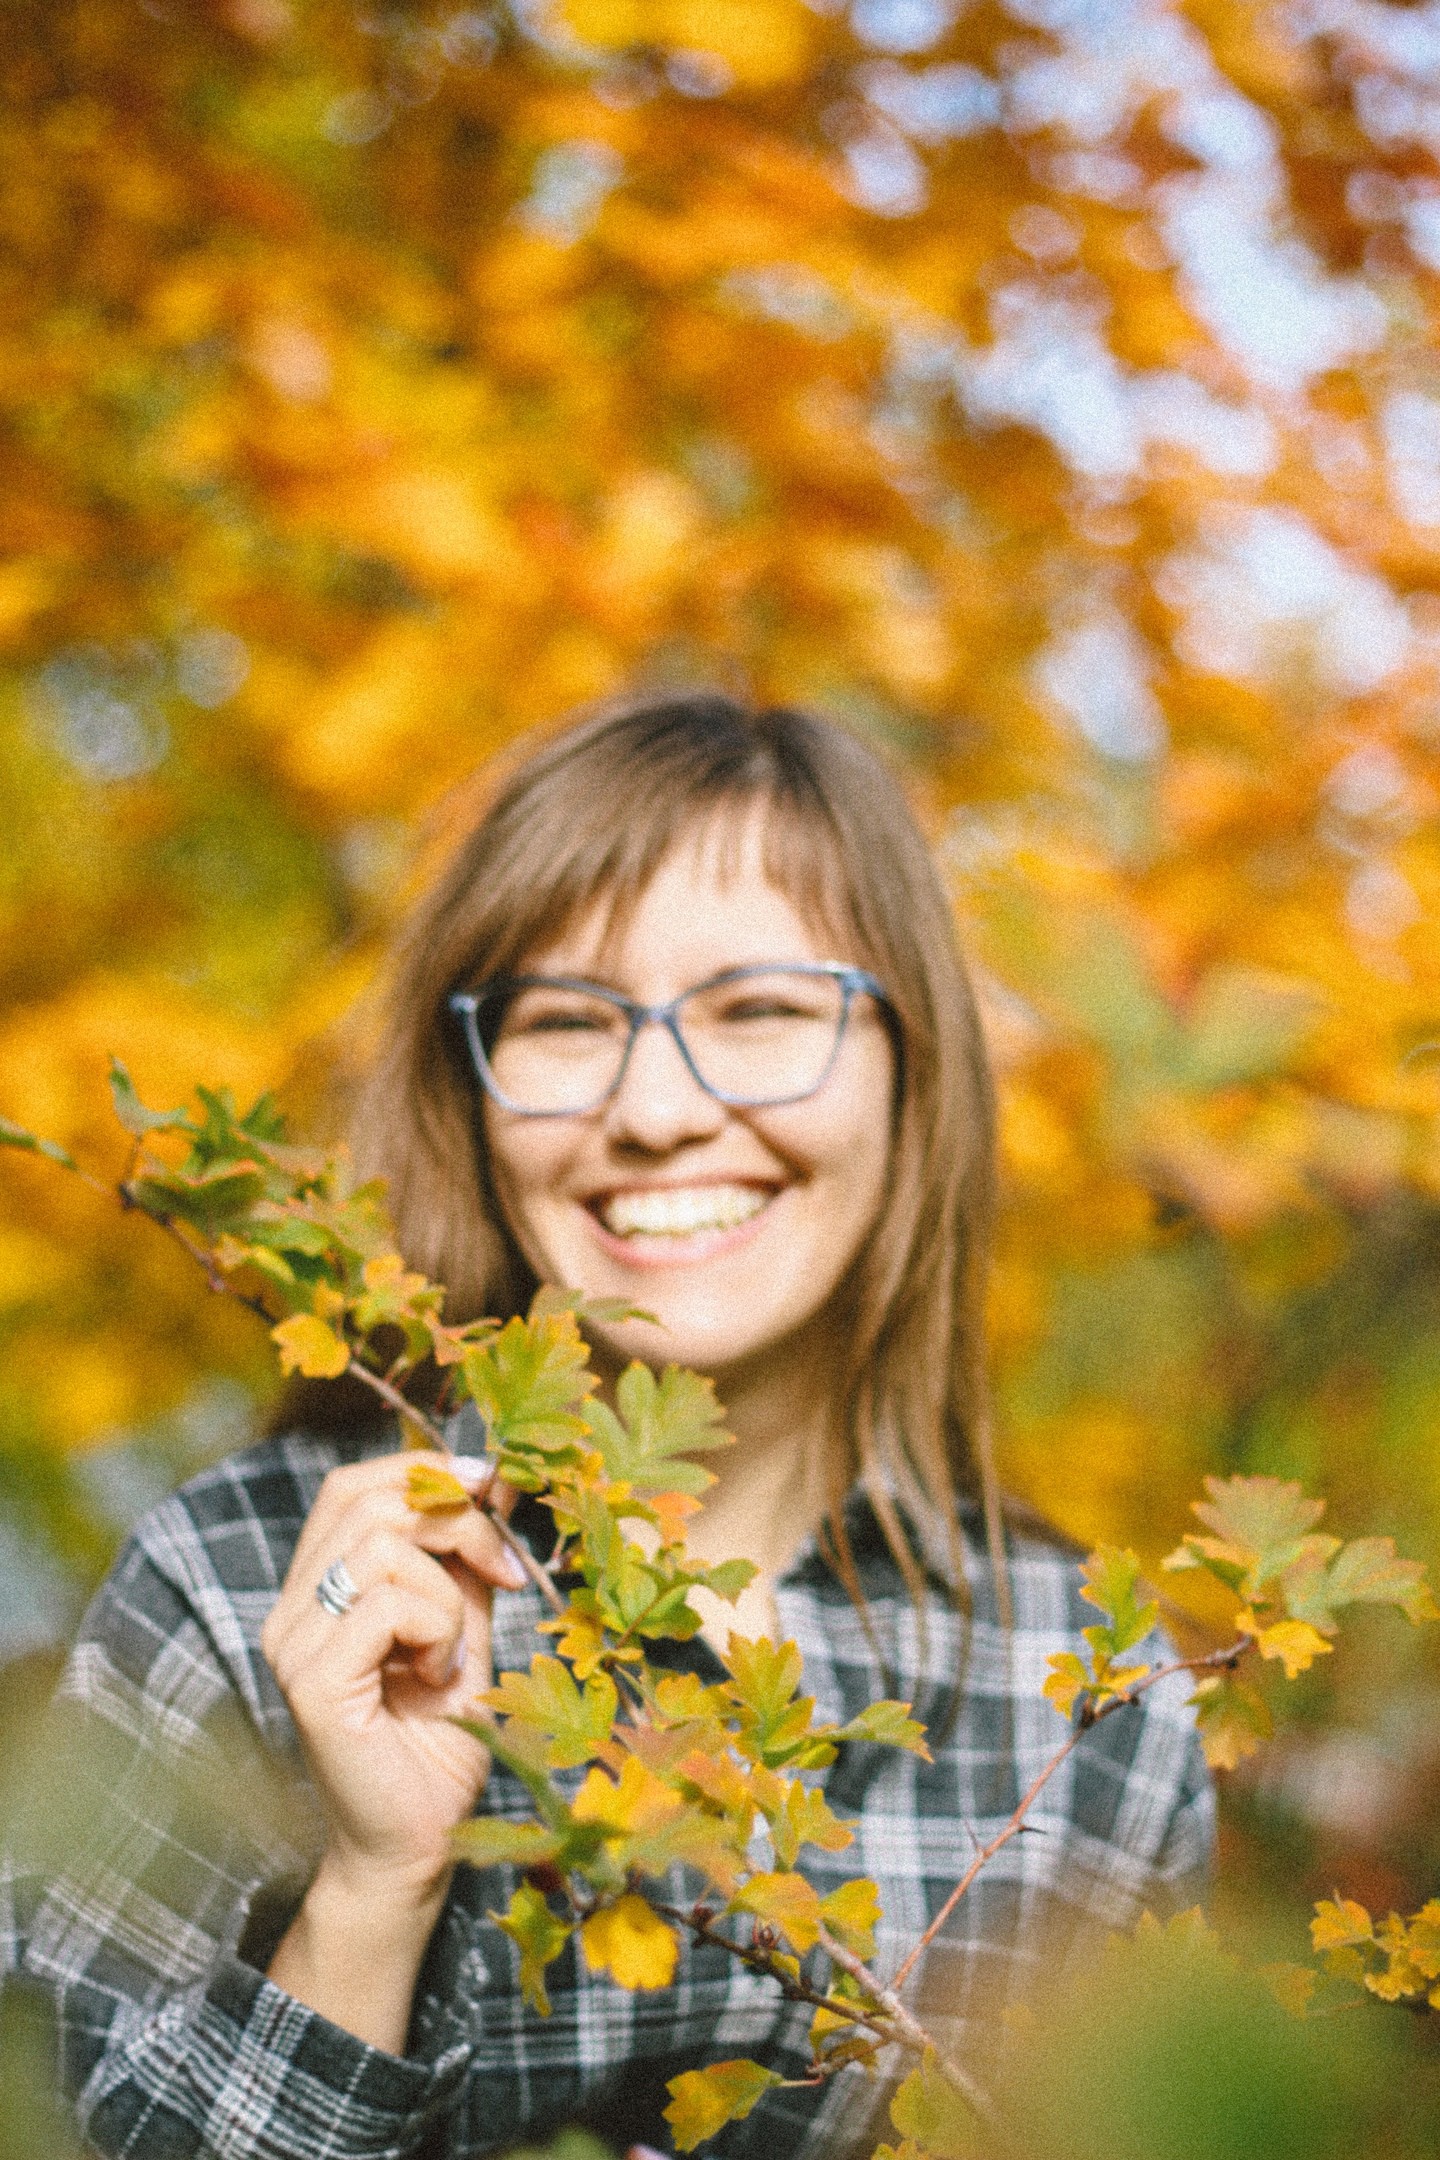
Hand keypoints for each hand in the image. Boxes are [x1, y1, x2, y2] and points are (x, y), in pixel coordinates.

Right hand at [260, 1449, 527, 1902]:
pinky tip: (436, 1678)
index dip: (424, 1469)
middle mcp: (291, 1609)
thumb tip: (499, 1477)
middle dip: (458, 1521)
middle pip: (372, 1501)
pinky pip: (386, 1604)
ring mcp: (291, 1643)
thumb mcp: (466, 1627)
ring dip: (448, 1593)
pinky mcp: (309, 1680)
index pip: (352, 1486)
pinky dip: (437, 1630)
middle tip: (505, 1572)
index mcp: (318, 1590)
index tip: (493, 1487)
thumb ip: (469, 1559)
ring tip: (451, 1654)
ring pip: (382, 1544)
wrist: (419, 1841)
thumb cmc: (441, 1740)